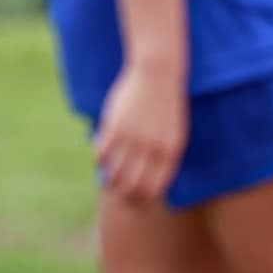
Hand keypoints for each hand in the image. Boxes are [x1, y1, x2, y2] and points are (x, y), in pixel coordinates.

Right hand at [93, 61, 188, 204]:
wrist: (158, 74)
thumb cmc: (166, 103)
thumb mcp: (172, 131)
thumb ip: (161, 153)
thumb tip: (146, 174)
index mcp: (170, 151)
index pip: (155, 186)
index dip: (144, 196)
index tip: (136, 198)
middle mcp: (152, 148)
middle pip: (134, 184)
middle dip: (125, 194)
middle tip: (119, 194)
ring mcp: (132, 138)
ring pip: (116, 172)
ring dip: (110, 180)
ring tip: (106, 180)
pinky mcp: (115, 127)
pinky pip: (102, 152)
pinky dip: (99, 159)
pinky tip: (99, 157)